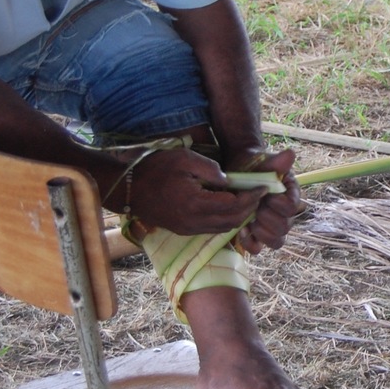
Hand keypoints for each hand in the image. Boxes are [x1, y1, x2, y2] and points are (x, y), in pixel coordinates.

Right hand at [126, 147, 266, 235]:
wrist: (127, 187)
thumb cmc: (155, 168)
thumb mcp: (185, 158)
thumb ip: (211, 169)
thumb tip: (229, 180)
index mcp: (196, 204)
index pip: (235, 205)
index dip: (251, 197)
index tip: (262, 187)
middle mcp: (194, 222)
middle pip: (233, 221)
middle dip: (250, 208)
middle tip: (258, 194)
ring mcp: (188, 229)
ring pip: (223, 228)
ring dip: (239, 216)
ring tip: (247, 199)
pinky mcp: (182, 230)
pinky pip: (211, 229)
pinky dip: (225, 220)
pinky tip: (228, 206)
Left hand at [230, 147, 300, 254]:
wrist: (238, 172)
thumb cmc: (254, 166)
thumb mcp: (264, 161)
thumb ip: (278, 161)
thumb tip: (290, 154)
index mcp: (291, 196)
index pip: (291, 208)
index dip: (278, 204)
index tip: (266, 194)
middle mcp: (285, 214)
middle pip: (284, 228)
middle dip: (267, 218)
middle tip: (255, 206)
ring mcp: (271, 226)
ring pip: (276, 242)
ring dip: (261, 233)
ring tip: (250, 220)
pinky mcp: (256, 234)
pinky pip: (258, 248)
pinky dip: (250, 242)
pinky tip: (242, 229)